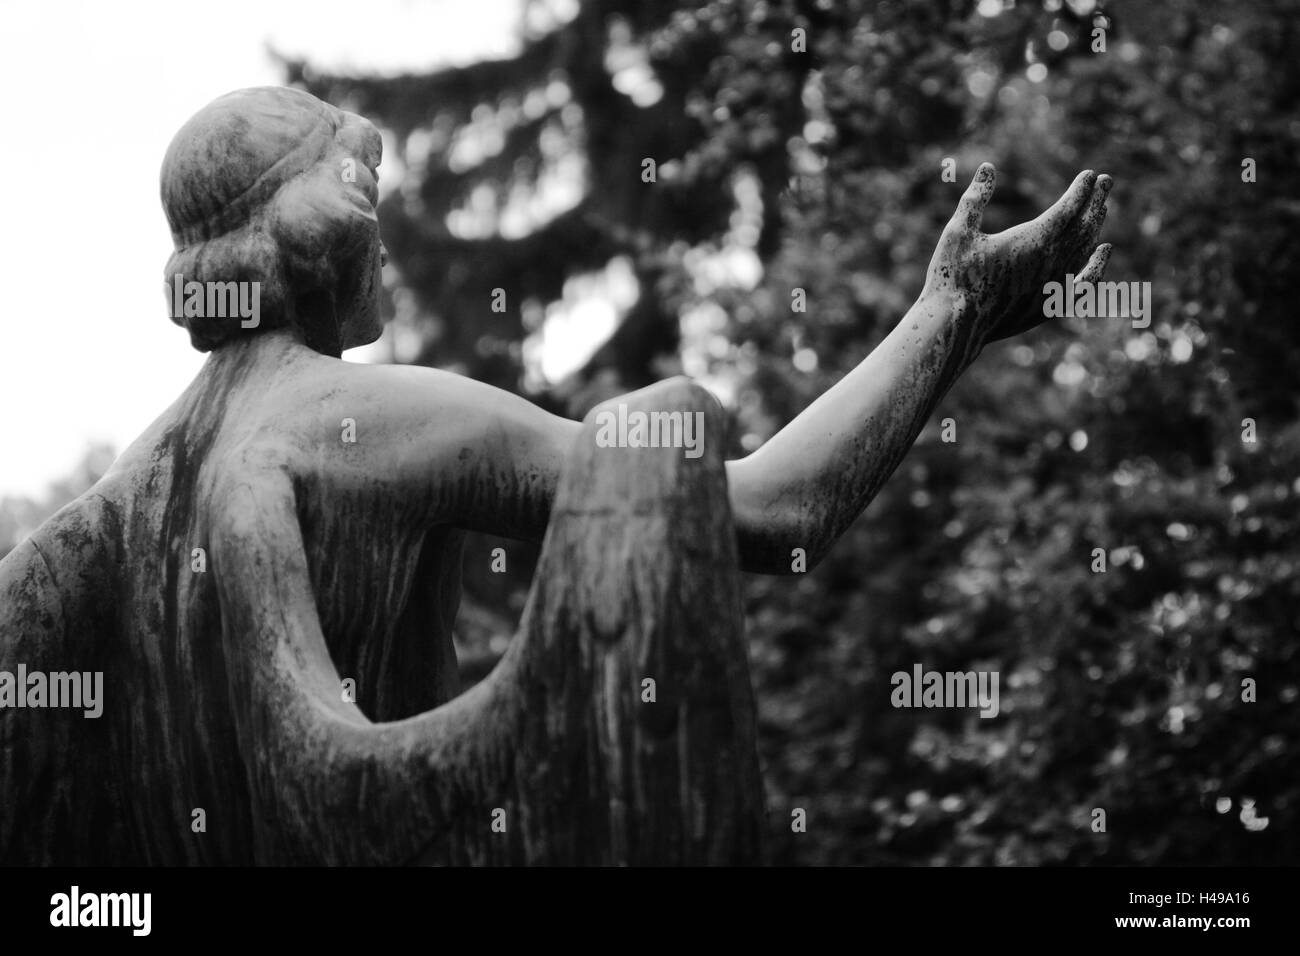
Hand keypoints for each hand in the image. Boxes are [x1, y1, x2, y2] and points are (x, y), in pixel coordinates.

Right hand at [923, 163, 1112, 343]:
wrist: (954, 325)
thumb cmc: (951, 276)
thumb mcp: (958, 232)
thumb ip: (975, 199)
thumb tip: (988, 168)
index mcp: (1032, 239)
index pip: (1068, 208)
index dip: (1080, 190)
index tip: (1088, 175)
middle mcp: (1051, 261)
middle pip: (1083, 225)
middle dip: (1096, 201)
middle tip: (1107, 181)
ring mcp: (1053, 285)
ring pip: (1085, 249)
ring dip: (1095, 226)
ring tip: (1101, 208)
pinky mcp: (1049, 305)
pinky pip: (1084, 283)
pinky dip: (1098, 265)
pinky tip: (1105, 251)